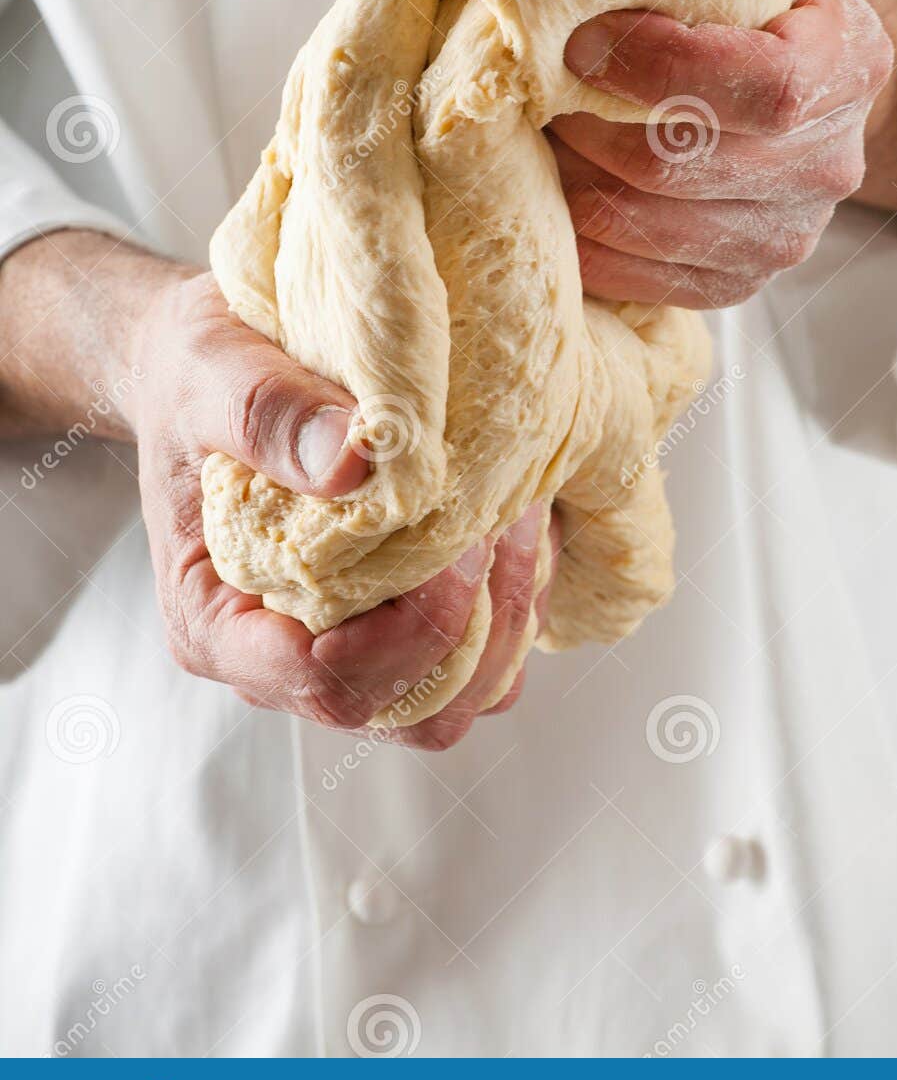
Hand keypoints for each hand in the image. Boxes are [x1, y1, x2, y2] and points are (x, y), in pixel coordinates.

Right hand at [128, 272, 550, 748]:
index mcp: (215, 624)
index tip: (458, 540)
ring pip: (453, 700)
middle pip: (404, 710)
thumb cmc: (194, 374)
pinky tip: (516, 524)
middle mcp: (279, 662)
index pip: (320, 679)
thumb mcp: (210, 369)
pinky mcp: (392, 627)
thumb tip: (351, 463)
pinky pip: (477, 660)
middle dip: (474, 628)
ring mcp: (341, 653)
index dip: (408, 630)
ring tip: (519, 518)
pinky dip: (508, 605)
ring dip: (504, 621)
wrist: (204, 370)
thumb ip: (267, 414)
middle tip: (502, 522)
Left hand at [496, 0, 894, 306]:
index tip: (578, 35)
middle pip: (689, 167)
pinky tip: (546, 189)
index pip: (767, 86)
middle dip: (587, 126)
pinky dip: (576, 239)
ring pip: (649, 230)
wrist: (752, 51)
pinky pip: (637, 281)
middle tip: (524, 86)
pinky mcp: (733, 281)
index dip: (661, 68)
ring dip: (568, 182)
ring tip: (527, 128)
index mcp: (843, 53)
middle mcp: (829, 155)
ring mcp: (785, 231)